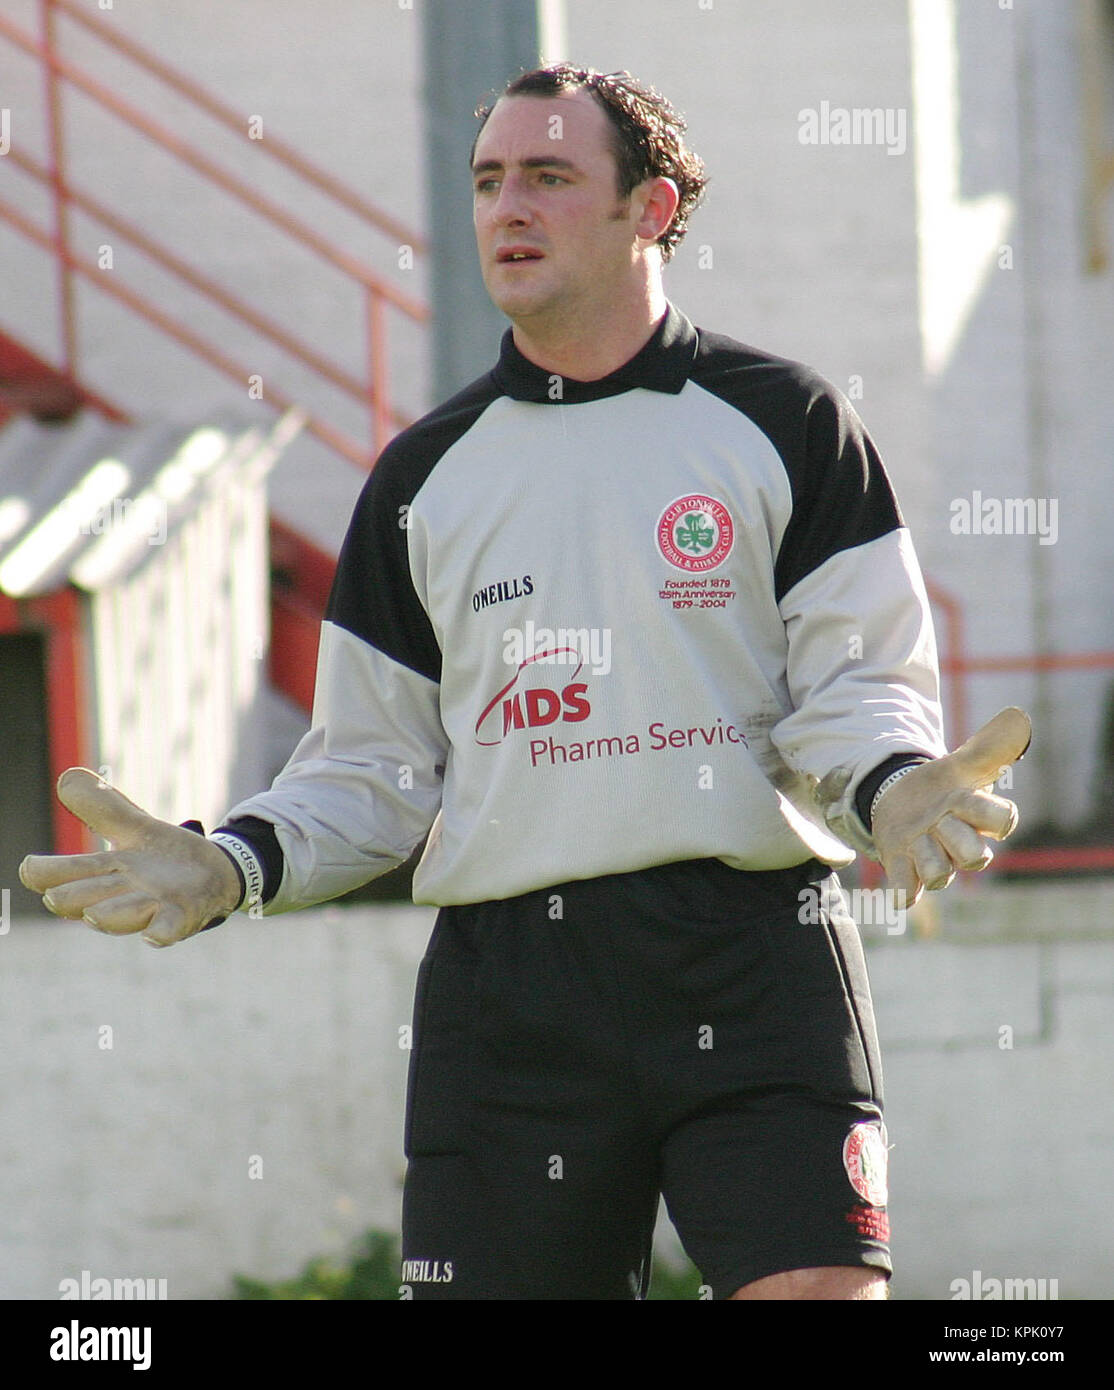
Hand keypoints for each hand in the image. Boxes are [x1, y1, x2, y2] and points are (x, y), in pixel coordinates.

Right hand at [19, 768, 242, 946]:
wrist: (218, 874)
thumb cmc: (166, 857)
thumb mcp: (136, 827)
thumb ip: (103, 806)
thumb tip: (67, 776)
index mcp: (102, 872)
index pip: (56, 877)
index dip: (42, 872)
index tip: (33, 867)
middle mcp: (118, 896)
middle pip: (74, 901)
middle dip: (70, 895)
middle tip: (69, 888)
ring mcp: (149, 908)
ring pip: (112, 917)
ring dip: (108, 912)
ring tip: (102, 907)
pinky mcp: (181, 918)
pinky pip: (163, 932)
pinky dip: (158, 932)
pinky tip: (153, 933)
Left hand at [871, 707, 1030, 905]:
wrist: (900, 799)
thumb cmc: (940, 787)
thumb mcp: (959, 764)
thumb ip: (988, 747)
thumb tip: (1018, 718)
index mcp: (975, 815)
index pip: (1003, 821)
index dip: (990, 814)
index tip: (964, 797)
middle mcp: (958, 842)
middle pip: (974, 858)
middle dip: (957, 840)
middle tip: (938, 820)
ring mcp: (931, 859)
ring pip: (939, 876)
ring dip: (926, 859)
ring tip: (914, 839)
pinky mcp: (904, 871)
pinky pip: (907, 893)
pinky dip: (903, 892)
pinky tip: (900, 879)